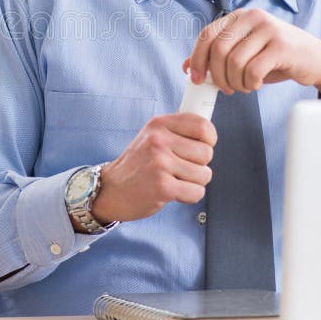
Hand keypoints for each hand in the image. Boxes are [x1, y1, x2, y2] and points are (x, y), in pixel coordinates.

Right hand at [90, 113, 216, 223]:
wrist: (111, 190)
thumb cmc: (137, 164)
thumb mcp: (151, 136)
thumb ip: (176, 130)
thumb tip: (206, 128)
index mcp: (159, 124)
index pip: (203, 126)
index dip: (209, 139)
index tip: (202, 146)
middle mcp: (159, 140)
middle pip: (207, 152)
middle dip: (200, 165)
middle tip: (181, 168)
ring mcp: (160, 163)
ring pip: (204, 174)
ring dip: (195, 182)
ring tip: (175, 180)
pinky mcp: (163, 186)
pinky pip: (197, 192)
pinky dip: (189, 195)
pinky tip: (173, 192)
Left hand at [185, 8, 320, 97]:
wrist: (317, 60)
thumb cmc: (277, 58)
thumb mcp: (244, 54)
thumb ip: (217, 57)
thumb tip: (186, 66)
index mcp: (240, 16)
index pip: (207, 35)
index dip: (197, 58)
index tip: (196, 78)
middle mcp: (253, 17)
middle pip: (218, 50)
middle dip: (218, 76)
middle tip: (227, 89)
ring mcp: (269, 29)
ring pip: (234, 62)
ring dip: (236, 82)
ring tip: (245, 86)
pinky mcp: (282, 46)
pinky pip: (253, 71)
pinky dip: (250, 84)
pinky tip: (257, 84)